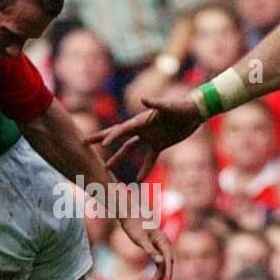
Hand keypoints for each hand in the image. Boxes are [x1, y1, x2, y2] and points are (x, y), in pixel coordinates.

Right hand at [89, 91, 204, 179]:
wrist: (194, 112)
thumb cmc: (182, 107)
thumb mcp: (170, 107)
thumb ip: (156, 104)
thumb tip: (143, 99)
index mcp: (141, 120)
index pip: (122, 129)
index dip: (111, 137)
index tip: (101, 146)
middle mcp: (142, 128)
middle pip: (118, 135)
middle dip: (101, 139)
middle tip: (85, 143)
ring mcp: (149, 137)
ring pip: (129, 149)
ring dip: (117, 158)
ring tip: (106, 168)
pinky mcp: (159, 145)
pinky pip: (149, 159)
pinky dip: (144, 169)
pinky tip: (137, 180)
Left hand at [119, 213, 172, 279]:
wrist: (129, 215)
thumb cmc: (134, 226)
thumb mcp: (141, 239)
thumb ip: (151, 251)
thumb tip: (160, 262)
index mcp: (163, 241)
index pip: (169, 260)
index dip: (169, 272)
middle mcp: (164, 244)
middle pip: (166, 264)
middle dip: (161, 277)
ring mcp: (160, 246)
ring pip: (162, 265)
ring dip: (158, 277)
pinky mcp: (155, 247)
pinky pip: (158, 262)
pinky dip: (156, 271)